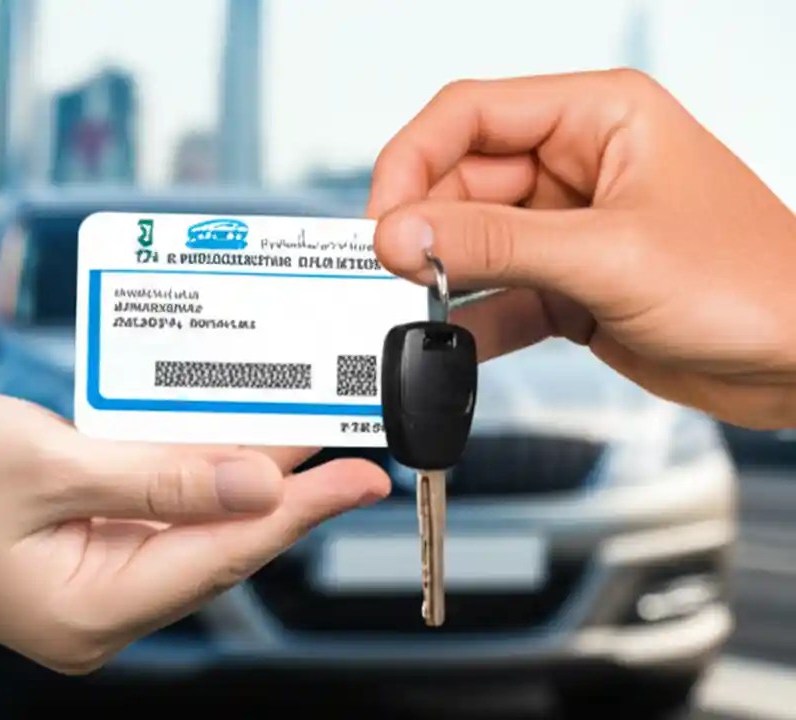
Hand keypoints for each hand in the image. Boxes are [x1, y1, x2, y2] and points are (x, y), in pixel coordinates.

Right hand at [0, 391, 387, 672]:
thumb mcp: (46, 464)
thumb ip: (158, 478)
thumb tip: (258, 486)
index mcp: (87, 612)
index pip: (222, 555)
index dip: (300, 510)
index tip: (364, 474)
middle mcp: (97, 616)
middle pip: (217, 549)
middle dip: (285, 494)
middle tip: (355, 444)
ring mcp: (88, 593)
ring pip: (192, 536)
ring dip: (244, 485)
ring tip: (311, 438)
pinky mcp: (78, 563)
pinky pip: (155, 524)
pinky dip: (194, 483)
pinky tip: (230, 447)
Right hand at [368, 69, 795, 429]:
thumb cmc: (753, 285)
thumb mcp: (609, 257)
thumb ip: (494, 244)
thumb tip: (400, 234)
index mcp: (598, 117)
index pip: (470, 114)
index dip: (412, 161)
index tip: (382, 219)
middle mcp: (577, 163)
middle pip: (460, 180)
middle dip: (425, 228)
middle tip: (394, 274)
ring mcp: (570, 227)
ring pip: (472, 240)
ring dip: (444, 277)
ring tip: (419, 310)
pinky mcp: (568, 284)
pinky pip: (498, 293)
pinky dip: (473, 321)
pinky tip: (455, 344)